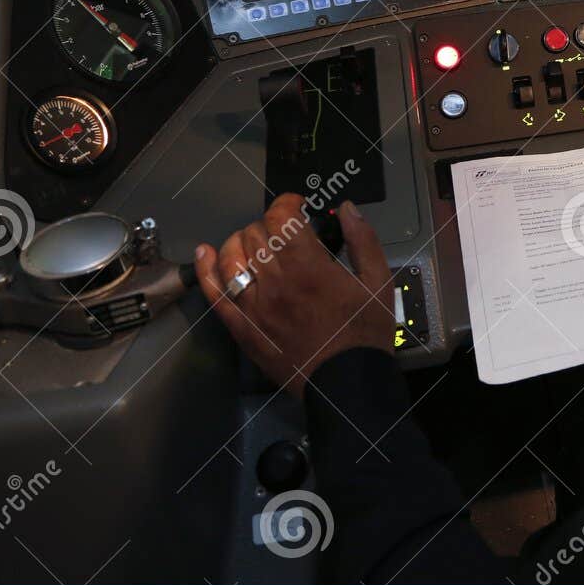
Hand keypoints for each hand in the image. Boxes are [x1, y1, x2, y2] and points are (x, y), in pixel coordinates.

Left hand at [194, 195, 393, 396]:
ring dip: (241, 240)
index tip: (298, 206)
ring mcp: (254, 305)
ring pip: (231, 255)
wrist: (345, 381)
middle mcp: (276, 283)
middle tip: (287, 233)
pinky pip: (214, 292)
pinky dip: (205, 269)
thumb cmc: (364, 334)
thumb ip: (363, 241)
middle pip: (255, 232)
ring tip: (256, 243)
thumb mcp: (378, 282)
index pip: (281, 217)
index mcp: (310, 267)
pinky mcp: (242, 326)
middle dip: (271, 223)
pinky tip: (205, 254)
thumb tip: (347, 210)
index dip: (287, 203)